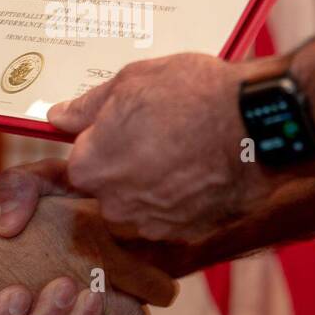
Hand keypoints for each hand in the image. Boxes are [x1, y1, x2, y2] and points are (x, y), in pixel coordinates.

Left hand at [47, 53, 273, 241]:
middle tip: (159, 135)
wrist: (256, 125)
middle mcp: (115, 204)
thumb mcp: (132, 81)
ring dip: (154, 186)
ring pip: (141, 206)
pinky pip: (174, 218)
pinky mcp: (189, 233)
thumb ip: (87, 106)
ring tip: (184, 152)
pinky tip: (202, 171)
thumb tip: (58, 116)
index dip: (103, 141)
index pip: (79, 162)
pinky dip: (183, 200)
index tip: (125, 127)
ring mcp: (152, 224)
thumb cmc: (193, 96)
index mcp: (91, 167)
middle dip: (127, 166)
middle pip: (109, 188)